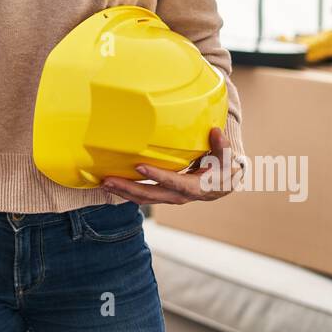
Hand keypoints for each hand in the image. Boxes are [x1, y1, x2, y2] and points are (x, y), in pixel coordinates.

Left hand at [102, 126, 239, 204]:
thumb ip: (221, 146)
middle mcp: (179, 196)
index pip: (173, 182)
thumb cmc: (224, 169)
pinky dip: (127, 192)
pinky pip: (143, 196)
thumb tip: (216, 132)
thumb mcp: (227, 158)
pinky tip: (112, 185)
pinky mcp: (162, 195)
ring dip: (123, 192)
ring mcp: (169, 197)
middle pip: (151, 195)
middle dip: (128, 189)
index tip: (139, 167)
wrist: (223, 187)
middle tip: (108, 180)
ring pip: (143, 199)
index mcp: (194, 187)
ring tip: (104, 183)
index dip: (157, 176)